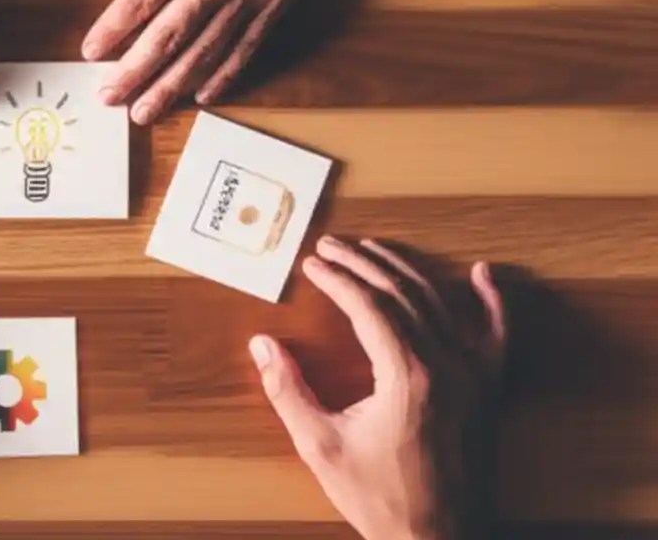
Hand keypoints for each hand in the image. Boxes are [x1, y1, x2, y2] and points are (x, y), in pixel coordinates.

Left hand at [82, 0, 356, 123]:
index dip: (112, 30)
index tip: (90, 53)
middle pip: (167, 38)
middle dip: (134, 73)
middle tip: (109, 99)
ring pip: (203, 53)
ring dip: (171, 87)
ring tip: (145, 111)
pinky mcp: (276, 2)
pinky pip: (245, 48)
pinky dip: (223, 76)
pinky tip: (202, 96)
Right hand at [250, 237, 507, 539]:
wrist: (442, 538)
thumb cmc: (383, 499)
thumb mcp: (322, 446)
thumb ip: (289, 391)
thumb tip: (262, 345)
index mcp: (409, 375)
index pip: (369, 305)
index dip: (337, 278)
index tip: (312, 263)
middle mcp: (449, 365)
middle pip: (404, 294)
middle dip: (363, 264)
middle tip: (332, 248)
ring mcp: (475, 374)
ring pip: (442, 303)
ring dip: (406, 270)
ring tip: (375, 250)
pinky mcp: (489, 389)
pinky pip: (497, 333)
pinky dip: (492, 300)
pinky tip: (481, 273)